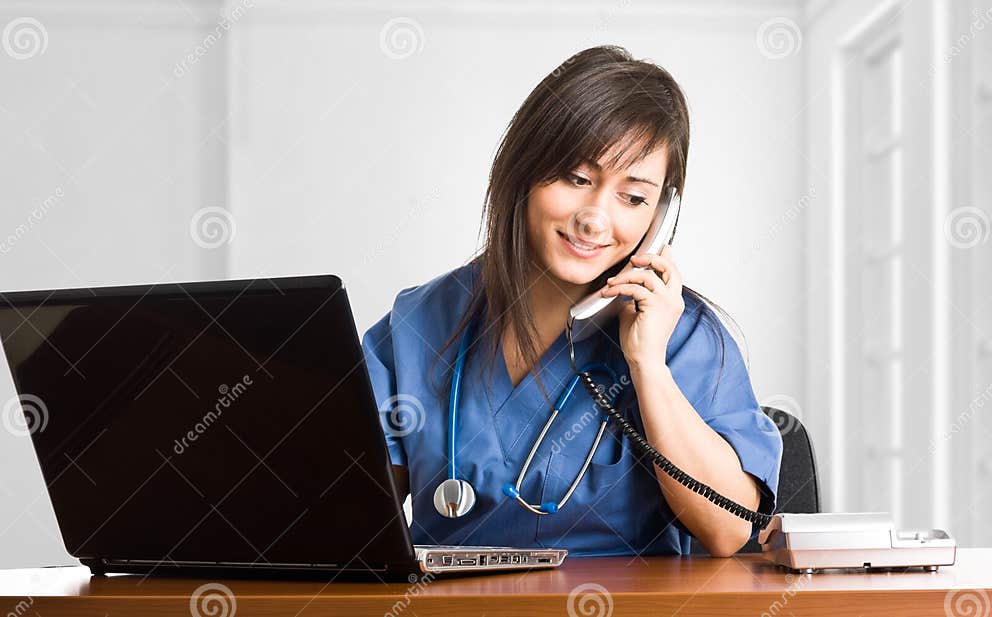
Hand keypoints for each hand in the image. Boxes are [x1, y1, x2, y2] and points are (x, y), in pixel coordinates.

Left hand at [600, 244, 684, 368]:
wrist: (644, 360)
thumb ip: (636, 297)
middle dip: (650, 257)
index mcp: (672, 301)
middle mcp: (673, 300)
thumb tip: (627, 287)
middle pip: (669, 267)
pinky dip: (619, 288)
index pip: (673, 273)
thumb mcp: (636, 312)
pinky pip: (635, 288)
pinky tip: (610, 292)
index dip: (667, 258)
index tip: (662, 247)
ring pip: (647, 275)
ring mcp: (667, 302)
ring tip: (612, 283)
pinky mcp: (655, 305)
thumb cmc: (640, 342)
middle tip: (634, 259)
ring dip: (625, 276)